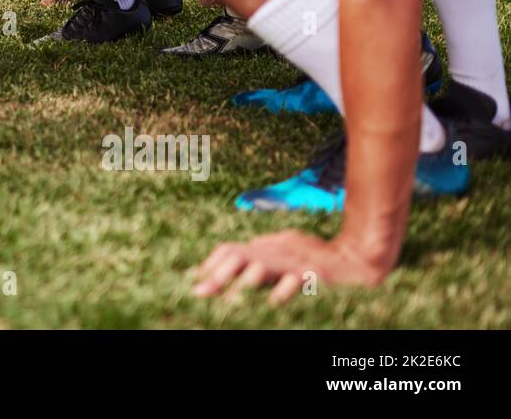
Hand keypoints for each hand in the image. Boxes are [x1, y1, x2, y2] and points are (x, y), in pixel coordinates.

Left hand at [193, 230, 391, 305]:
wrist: (356, 257)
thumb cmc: (315, 256)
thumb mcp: (282, 251)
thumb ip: (256, 256)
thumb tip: (224, 263)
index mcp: (265, 247)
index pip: (230, 249)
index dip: (210, 264)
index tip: (193, 280)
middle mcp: (276, 252)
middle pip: (240, 257)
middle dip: (219, 275)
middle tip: (200, 293)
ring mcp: (295, 262)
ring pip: (264, 266)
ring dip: (244, 281)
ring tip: (230, 299)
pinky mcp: (316, 275)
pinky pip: (297, 281)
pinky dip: (284, 290)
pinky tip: (272, 303)